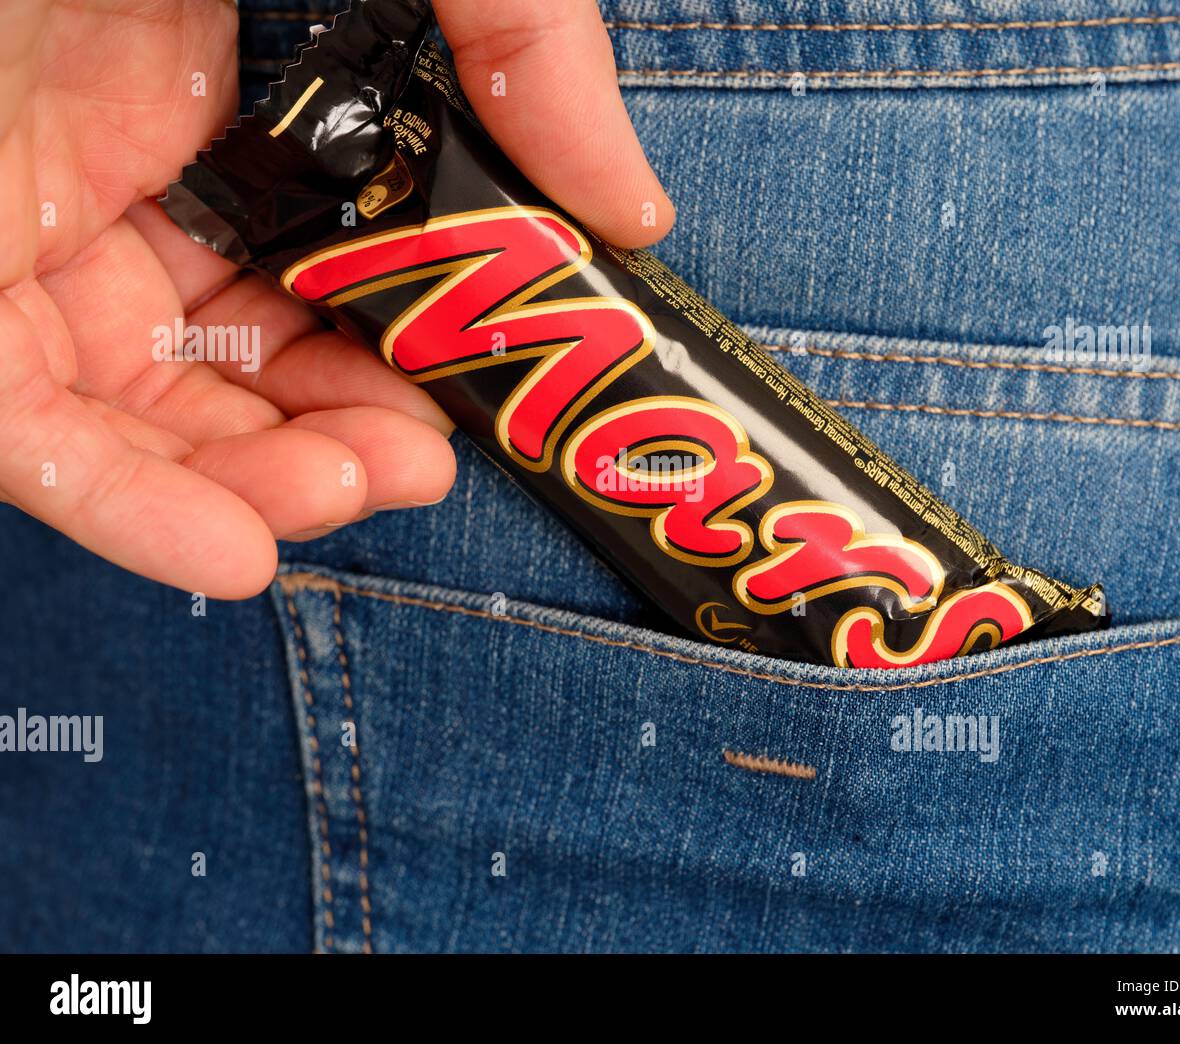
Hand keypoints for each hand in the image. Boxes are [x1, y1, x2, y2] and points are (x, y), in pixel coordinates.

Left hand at [0, 0, 672, 597]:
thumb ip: (528, 55)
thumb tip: (635, 210)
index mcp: (242, 124)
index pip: (338, 282)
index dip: (412, 355)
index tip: (479, 398)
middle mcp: (139, 199)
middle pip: (250, 373)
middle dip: (345, 437)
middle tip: (420, 465)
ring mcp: (37, 254)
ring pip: (152, 429)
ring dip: (261, 489)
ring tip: (351, 492)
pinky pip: (32, 442)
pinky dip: (130, 512)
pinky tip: (235, 556)